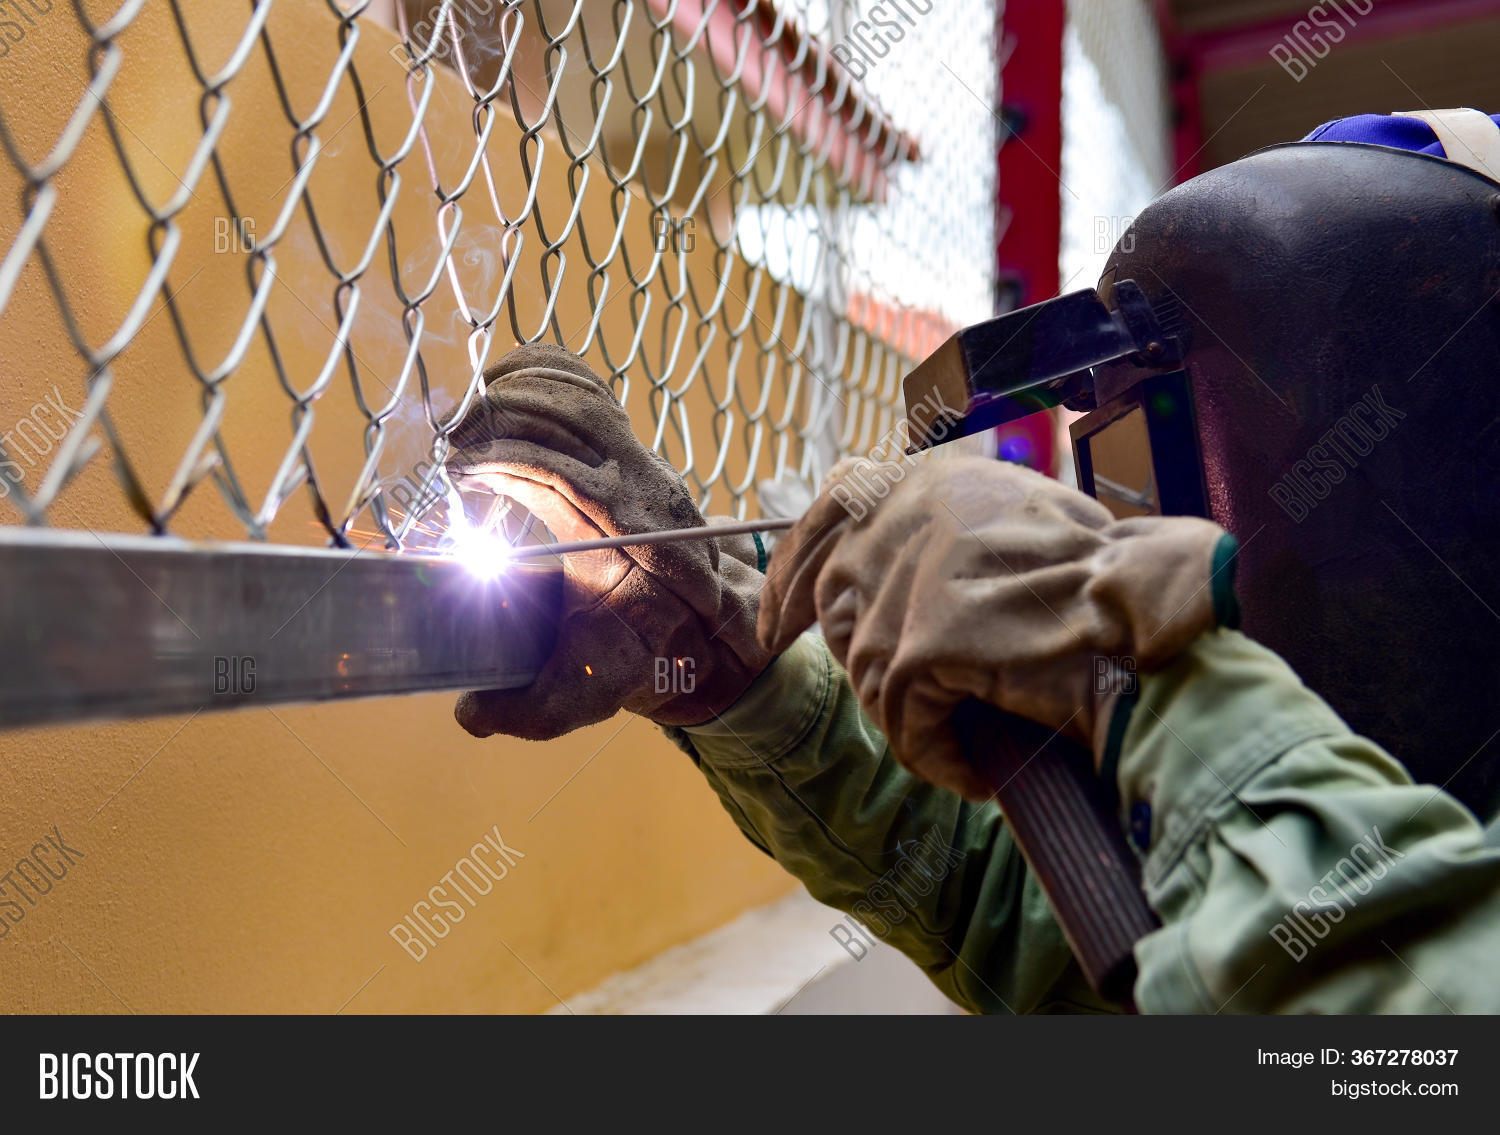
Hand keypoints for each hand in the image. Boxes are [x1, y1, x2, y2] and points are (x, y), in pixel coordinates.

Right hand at [446, 344, 771, 737]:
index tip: (458, 468)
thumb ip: (531, 710)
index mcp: (627, 535)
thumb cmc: (634, 656)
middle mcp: (639, 484)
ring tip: (464, 418)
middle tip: (450, 439)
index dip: (507, 457)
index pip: (566, 471)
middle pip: (569, 415)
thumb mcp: (587, 690)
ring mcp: (638, 456)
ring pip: (577, 393)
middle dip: (501, 413)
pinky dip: (534, 375)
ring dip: (512, 392)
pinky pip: (582, 387)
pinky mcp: (627, 443)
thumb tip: (469, 718)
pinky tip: (493, 392)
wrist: (703, 631)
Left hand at [757, 456, 1233, 798]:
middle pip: (835, 609)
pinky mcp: (914, 651)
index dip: (790, 574)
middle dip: (863, 657)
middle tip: (910, 693)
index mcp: (910, 484)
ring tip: (965, 732)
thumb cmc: (1093, 567)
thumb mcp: (1001, 510)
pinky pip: (905, 726)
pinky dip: (938, 756)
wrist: (1138, 607)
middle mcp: (890, 525)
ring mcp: (897, 589)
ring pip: (869, 679)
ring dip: (914, 716)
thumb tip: (876, 559)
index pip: (823, 517)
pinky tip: (972, 771)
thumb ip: (933, 523)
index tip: (778, 622)